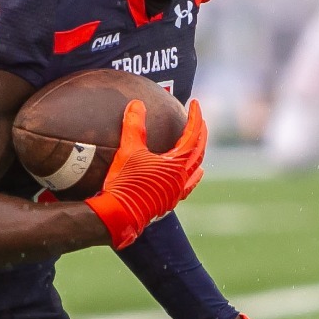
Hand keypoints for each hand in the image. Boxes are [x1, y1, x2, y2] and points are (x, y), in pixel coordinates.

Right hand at [85, 99, 206, 249]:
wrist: (118, 215)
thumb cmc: (125, 183)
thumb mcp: (128, 150)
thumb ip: (134, 126)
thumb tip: (137, 104)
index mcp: (176, 164)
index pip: (193, 135)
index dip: (195, 117)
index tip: (195, 103)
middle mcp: (181, 178)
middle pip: (198, 151)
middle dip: (201, 134)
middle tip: (199, 120)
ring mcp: (176, 192)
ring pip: (195, 169)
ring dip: (198, 153)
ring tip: (198, 145)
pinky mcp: (168, 202)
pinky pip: (187, 186)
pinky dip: (193, 176)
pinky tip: (194, 175)